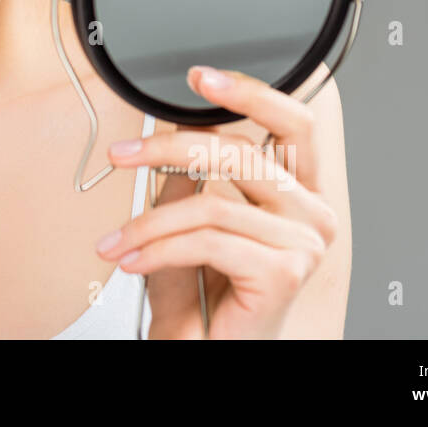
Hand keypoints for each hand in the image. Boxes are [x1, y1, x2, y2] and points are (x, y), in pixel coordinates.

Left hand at [97, 66, 338, 338]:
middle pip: (240, 153)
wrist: (201, 350)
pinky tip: (132, 260)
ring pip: (210, 203)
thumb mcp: (190, 218)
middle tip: (123, 154)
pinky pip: (207, 240)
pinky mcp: (285, 272)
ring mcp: (305, 243)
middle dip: (168, 148)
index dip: (248, 91)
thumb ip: (193, 172)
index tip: (198, 76)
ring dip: (147, 222)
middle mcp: (313, 212)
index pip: (292, 121)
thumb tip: (175, 122)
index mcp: (299, 190)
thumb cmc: (202, 294)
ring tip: (115, 240)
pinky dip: (158, 249)